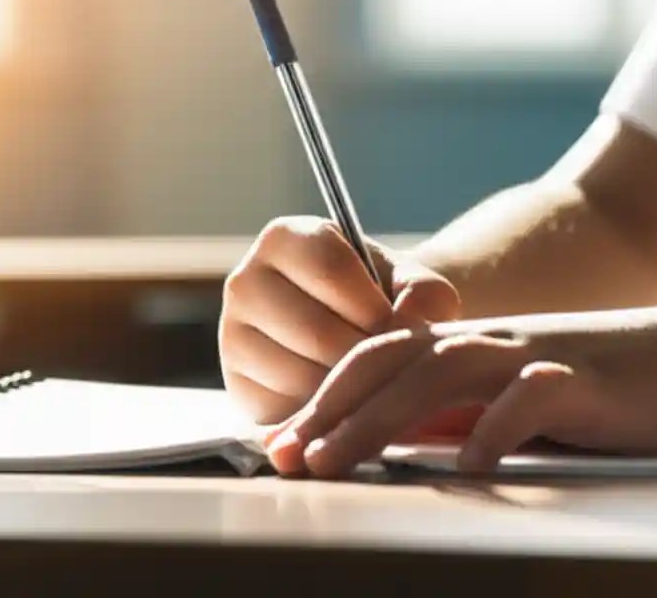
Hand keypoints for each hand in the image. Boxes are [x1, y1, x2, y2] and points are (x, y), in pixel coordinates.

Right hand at [219, 216, 460, 423]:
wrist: (360, 335)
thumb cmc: (385, 300)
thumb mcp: (413, 284)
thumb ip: (424, 295)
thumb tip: (408, 327)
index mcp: (284, 238)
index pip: (328, 268)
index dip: (374, 305)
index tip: (397, 326)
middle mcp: (246, 281)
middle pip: (314, 330)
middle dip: (364, 356)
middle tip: (389, 365)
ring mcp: (232, 335)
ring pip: (299, 377)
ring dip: (346, 391)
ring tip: (368, 382)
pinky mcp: (236, 386)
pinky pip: (284, 413)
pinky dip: (322, 417)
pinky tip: (340, 402)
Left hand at [263, 313, 656, 477]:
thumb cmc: (617, 391)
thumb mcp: (526, 401)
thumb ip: (466, 415)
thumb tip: (401, 446)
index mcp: (475, 347)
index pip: (381, 362)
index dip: (326, 398)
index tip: (283, 442)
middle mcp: (495, 343)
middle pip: (393, 366)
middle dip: (331, 411)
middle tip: (285, 456)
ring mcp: (539, 355)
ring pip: (441, 376)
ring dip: (378, 420)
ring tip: (335, 463)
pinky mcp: (588, 381)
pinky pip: (530, 400)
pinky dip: (493, 430)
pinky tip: (465, 467)